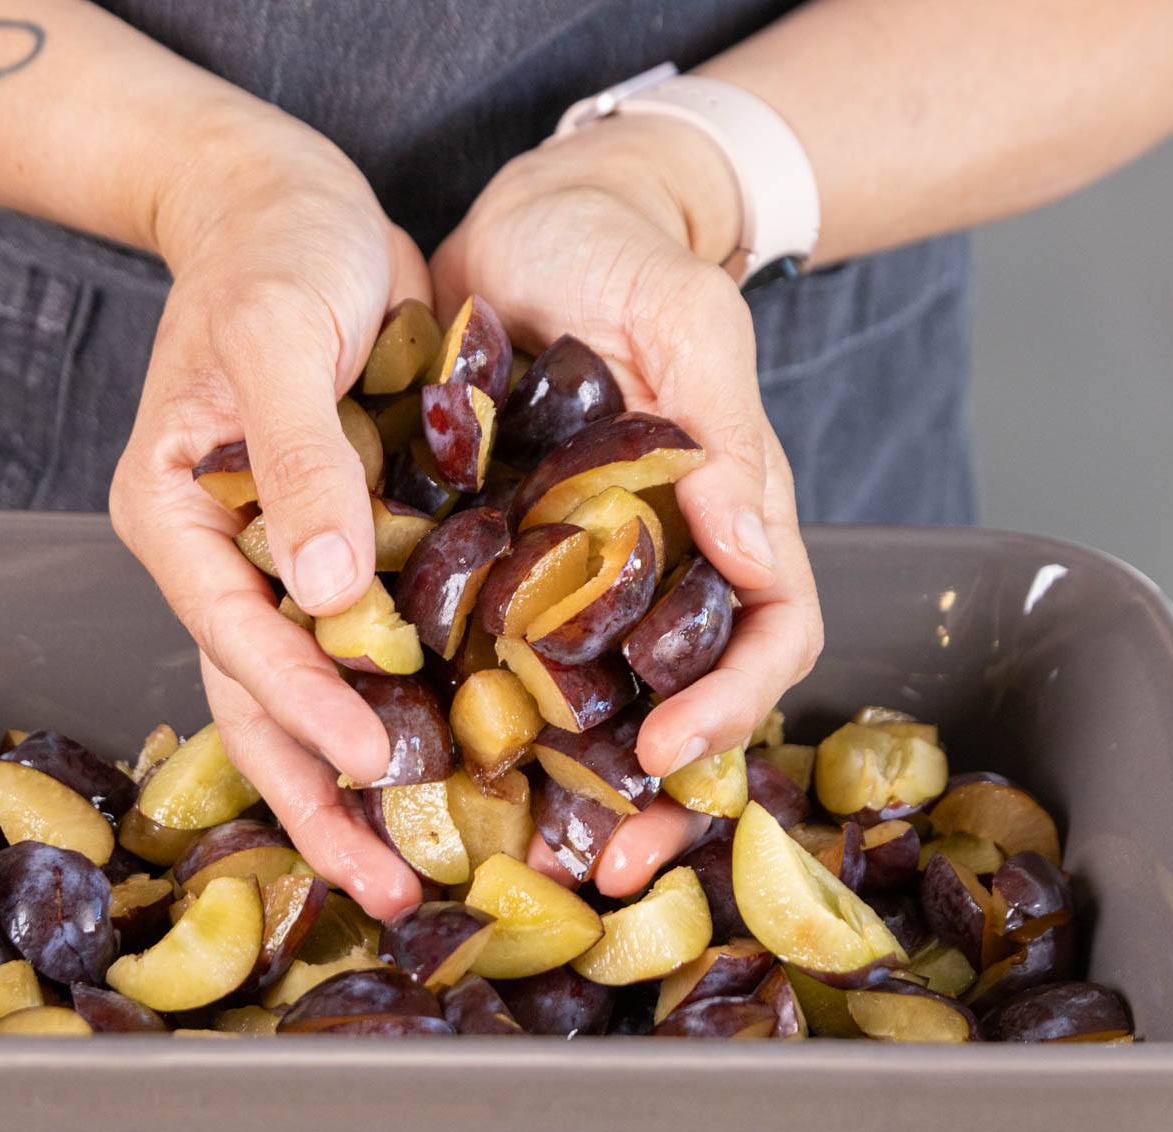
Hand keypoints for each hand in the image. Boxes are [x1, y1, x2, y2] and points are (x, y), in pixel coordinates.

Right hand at [109, 116, 428, 917]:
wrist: (287, 200)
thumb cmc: (269, 250)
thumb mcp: (277, 338)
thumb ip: (296, 462)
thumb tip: (326, 589)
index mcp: (178, 517)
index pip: (238, 634)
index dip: (305, 704)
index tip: (377, 759)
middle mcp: (226, 554)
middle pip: (262, 701)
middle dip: (321, 797)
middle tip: (387, 886)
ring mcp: (283, 554)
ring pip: (313, 692)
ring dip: (360, 780)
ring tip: (413, 870)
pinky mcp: (346, 539)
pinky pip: (369, 641)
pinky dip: (406, 703)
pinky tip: (457, 763)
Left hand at [431, 114, 824, 897]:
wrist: (527, 220)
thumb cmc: (623, 254)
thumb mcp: (683, 323)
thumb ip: (724, 436)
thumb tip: (756, 544)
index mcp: (718, 519)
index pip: (765, 637)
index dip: (735, 706)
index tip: (673, 752)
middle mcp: (646, 566)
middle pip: (672, 704)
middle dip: (646, 797)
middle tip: (595, 871)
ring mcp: (563, 571)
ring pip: (571, 701)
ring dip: (547, 785)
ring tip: (498, 853)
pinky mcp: (482, 558)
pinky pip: (473, 649)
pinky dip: (455, 709)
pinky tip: (407, 756)